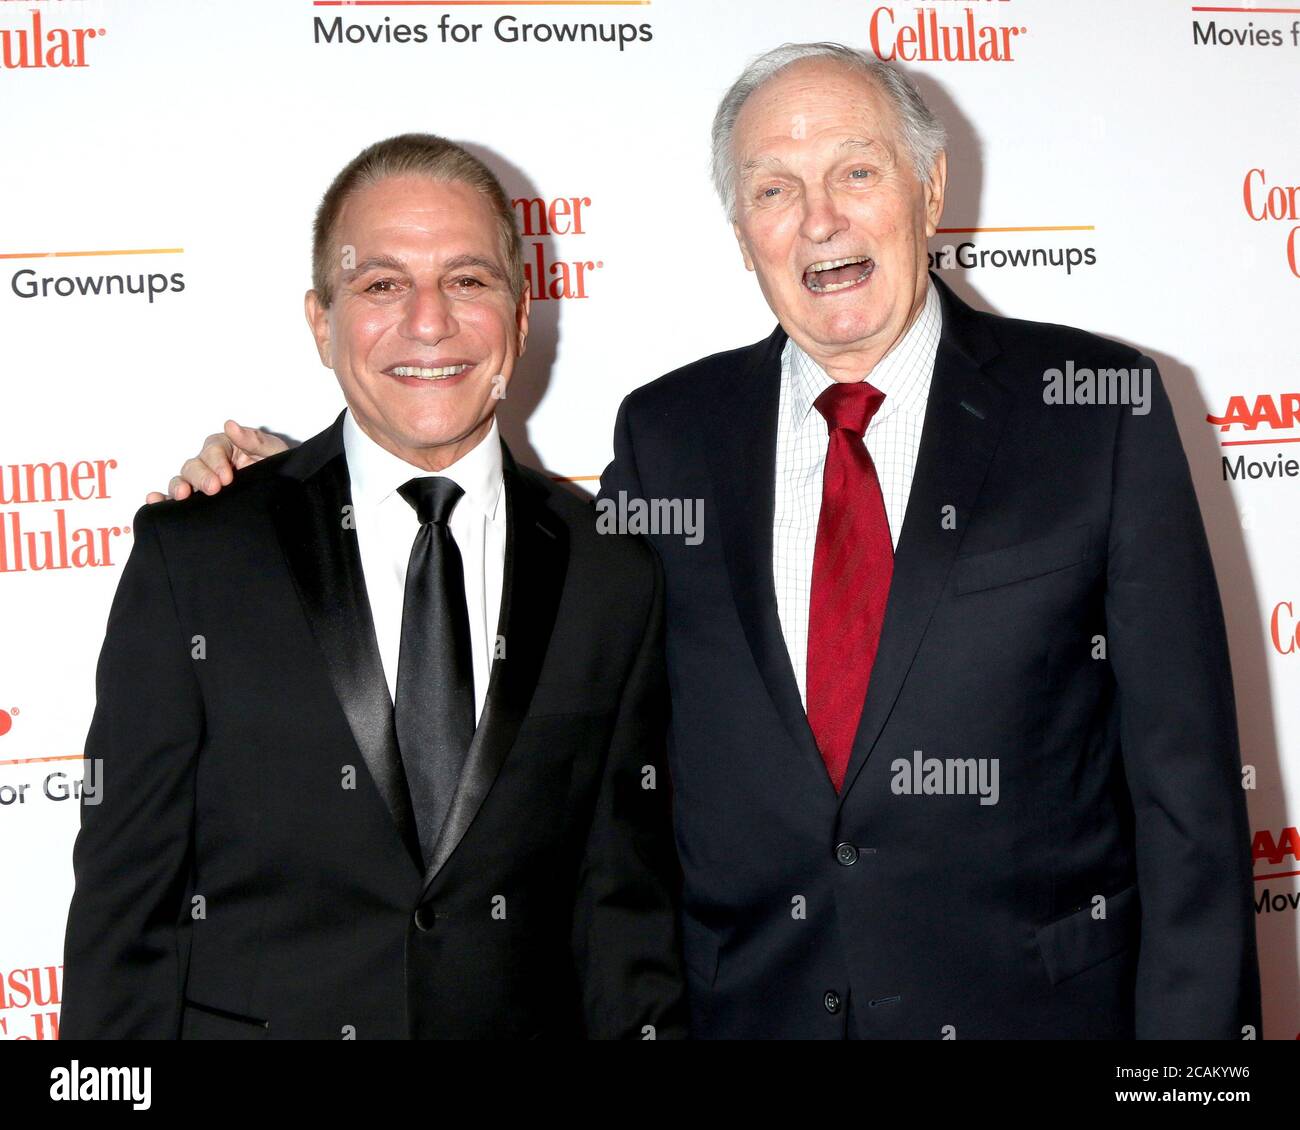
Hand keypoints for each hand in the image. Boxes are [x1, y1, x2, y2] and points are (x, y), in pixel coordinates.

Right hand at [145, 420, 289, 502]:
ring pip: (183, 480)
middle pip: (194, 464)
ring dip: (179, 486)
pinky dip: (163, 500)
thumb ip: (255, 440)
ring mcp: (203, 481)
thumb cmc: (280, 469)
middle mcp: (211, 463)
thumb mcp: (275, 452)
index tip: (227, 477)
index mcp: (227, 447)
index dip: (217, 462)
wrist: (286, 495)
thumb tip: (231, 425)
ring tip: (183, 496)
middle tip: (213, 489)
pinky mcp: (199, 499)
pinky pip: (176, 497)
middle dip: (201, 476)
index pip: (213, 449)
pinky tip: (156, 502)